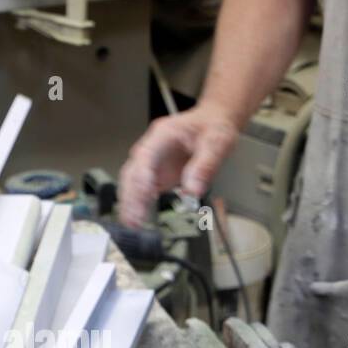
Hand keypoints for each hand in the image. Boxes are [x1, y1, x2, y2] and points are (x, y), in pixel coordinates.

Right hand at [117, 104, 239, 227]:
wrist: (212, 123)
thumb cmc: (212, 126)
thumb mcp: (216, 142)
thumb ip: (205, 165)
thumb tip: (193, 190)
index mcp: (162, 134)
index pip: (145, 156)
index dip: (143, 176)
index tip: (147, 195)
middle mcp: (152, 149)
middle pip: (132, 172)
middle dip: (132, 196)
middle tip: (136, 218)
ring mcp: (152, 163)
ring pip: (132, 183)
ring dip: (130, 204)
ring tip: (133, 223)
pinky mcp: (156, 176)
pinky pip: (142, 192)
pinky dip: (138, 206)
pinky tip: (139, 220)